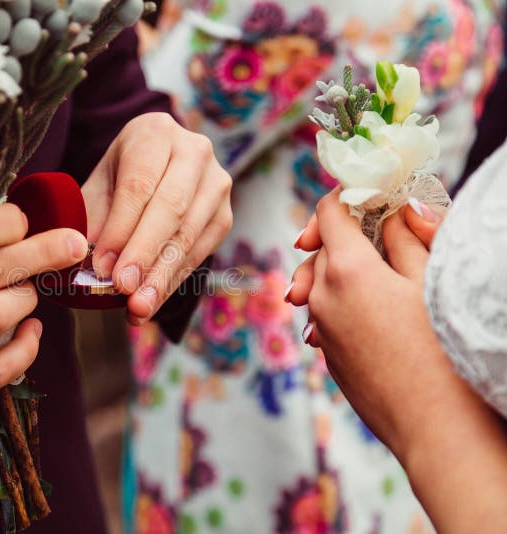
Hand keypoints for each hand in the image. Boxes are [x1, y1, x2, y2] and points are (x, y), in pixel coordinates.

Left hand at [81, 113, 232, 324]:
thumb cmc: (122, 175)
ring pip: (188, 234)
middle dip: (144, 254)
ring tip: (138, 307)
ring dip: (161, 276)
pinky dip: (173, 281)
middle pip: (169, 209)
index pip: (138, 185)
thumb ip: (92, 219)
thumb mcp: (100, 185)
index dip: (121, 229)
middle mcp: (194, 152)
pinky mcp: (225, 215)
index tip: (103, 266)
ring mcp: (217, 184)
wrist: (159, 164)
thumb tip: (87, 265)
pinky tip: (152, 301)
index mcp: (155, 133)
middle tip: (123, 289)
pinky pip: (200, 253)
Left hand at [287, 189, 462, 454]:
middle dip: (342, 233)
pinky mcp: (329, 356)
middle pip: (320, 248)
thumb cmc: (443, 349)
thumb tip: (396, 211)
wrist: (436, 429)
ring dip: (336, 268)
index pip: (328, 214)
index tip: (364, 196)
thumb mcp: (433, 281)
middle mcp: (321, 297)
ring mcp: (321, 328)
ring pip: (318, 283)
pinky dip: (338, 301)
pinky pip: (324, 315)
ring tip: (366, 265)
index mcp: (346, 269)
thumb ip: (409, 238)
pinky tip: (368, 308)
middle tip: (373, 227)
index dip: (345, 197)